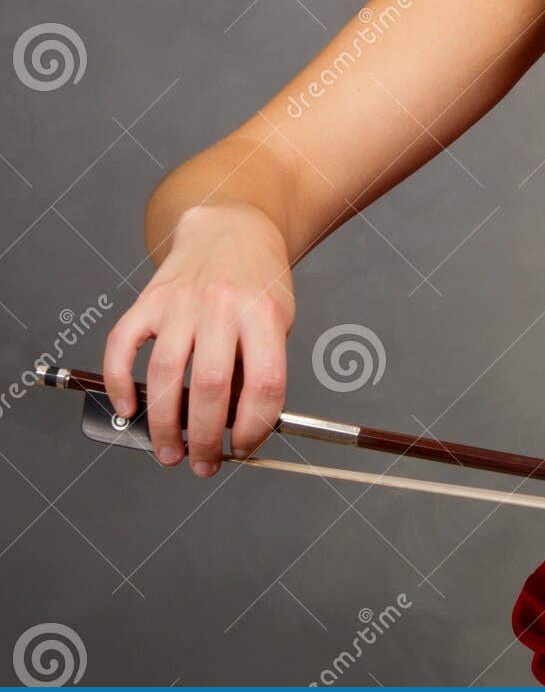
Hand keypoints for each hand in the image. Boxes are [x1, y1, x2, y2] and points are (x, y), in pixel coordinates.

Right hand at [102, 202, 294, 476]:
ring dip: (163, 424)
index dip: (254, 427)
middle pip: (210, 387)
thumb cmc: (258, 281)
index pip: (264, 384)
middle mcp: (223, 306)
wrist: (232, 226)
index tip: (243, 448)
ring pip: (165, 374)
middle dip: (204, 439)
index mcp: (265, 314)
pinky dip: (119, 383)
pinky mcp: (149, 299)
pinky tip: (127, 408)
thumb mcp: (278, 318)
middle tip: (201, 464)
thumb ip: (257, 365)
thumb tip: (233, 426)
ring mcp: (182, 302)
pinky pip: (123, 346)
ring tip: (169, 451)